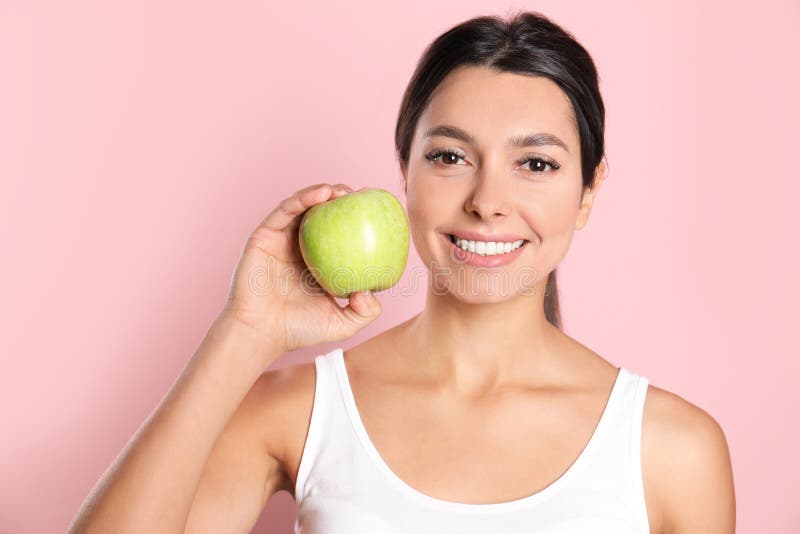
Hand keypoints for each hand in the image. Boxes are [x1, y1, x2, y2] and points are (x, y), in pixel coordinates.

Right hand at [221, 183, 381, 352]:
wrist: (261, 333)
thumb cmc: (299, 331)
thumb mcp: (343, 324)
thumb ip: (366, 311)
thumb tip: (372, 289)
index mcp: (319, 262)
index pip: (341, 234)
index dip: (359, 219)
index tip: (379, 210)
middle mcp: (301, 247)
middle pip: (324, 215)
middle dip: (344, 199)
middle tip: (363, 195)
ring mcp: (282, 239)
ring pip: (305, 207)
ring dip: (325, 192)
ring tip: (343, 191)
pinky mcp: (265, 235)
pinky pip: (286, 210)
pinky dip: (304, 197)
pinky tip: (323, 193)